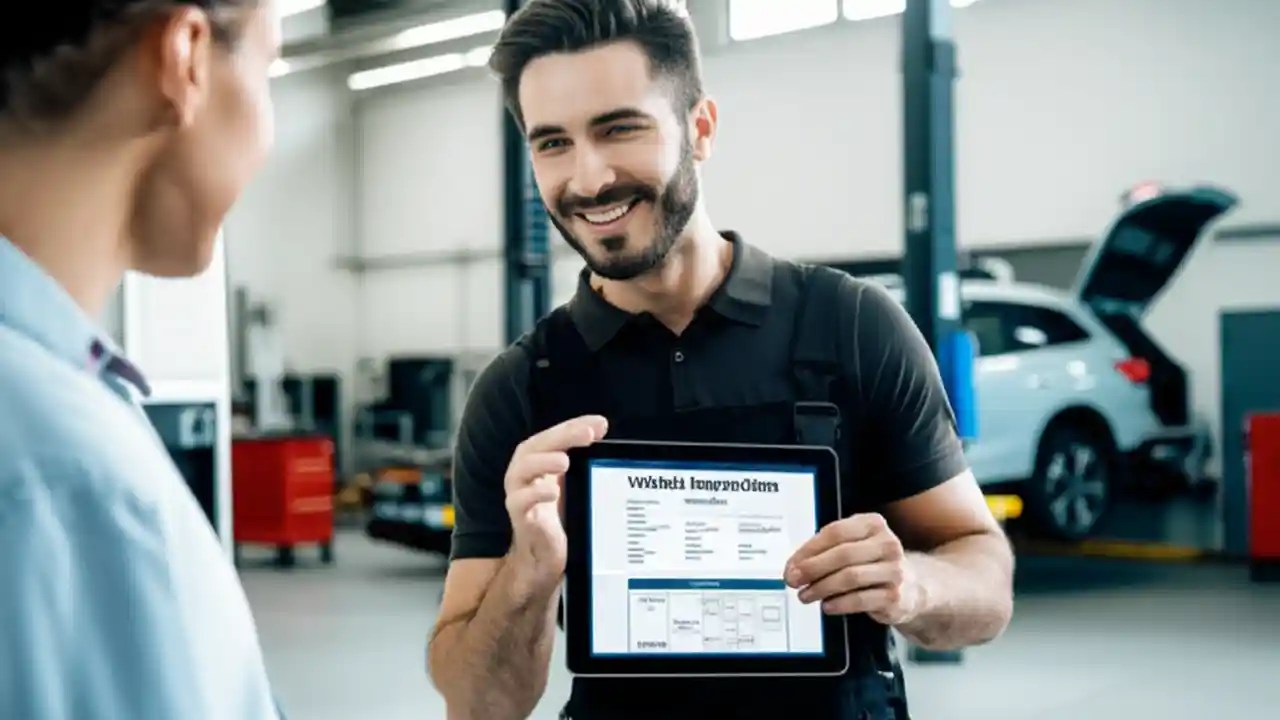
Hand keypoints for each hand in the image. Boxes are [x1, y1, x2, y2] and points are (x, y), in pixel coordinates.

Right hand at [504, 415, 608, 598]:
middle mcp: (526, 473)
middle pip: (537, 446)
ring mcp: (519, 494)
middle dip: (562, 436)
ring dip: (543, 461)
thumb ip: (586, 461)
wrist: (545, 557)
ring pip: (521, 470)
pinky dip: (534, 495)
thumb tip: (603, 433)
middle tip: (587, 434)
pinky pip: (519, 502)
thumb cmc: (561, 517)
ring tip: (565, 460)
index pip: (555, 436)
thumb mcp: (576, 486)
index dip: (575, 426)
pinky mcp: (520, 518)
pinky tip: (553, 493)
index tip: (599, 424)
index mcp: (539, 461)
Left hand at [784, 513, 922, 625]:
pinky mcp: (894, 596)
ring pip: (850, 577)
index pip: (836, 532)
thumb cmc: (872, 563)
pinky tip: (826, 606)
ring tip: (805, 595)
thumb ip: (824, 551)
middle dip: (812, 569)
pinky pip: (860, 600)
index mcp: (873, 524)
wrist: (912, 586)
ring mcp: (894, 571)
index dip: (809, 549)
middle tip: (793, 580)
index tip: (792, 564)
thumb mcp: (853, 546)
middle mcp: (887, 544)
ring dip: (822, 588)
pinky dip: (838, 603)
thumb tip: (794, 567)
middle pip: (842, 555)